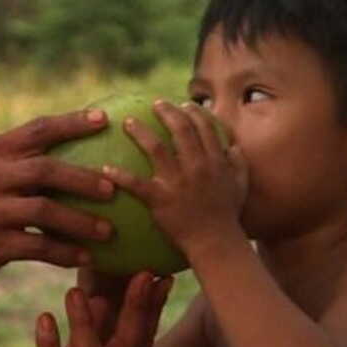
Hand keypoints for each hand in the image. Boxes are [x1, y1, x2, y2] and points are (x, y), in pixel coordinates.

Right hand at [0, 110, 115, 283]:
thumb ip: (7, 161)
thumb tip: (55, 153)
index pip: (38, 130)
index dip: (74, 123)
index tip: (105, 119)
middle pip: (49, 170)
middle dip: (87, 178)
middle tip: (115, 186)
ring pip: (47, 212)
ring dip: (83, 222)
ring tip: (109, 231)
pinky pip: (38, 249)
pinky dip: (65, 253)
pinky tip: (83, 258)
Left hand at [0, 274, 170, 346]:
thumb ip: (93, 337)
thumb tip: (103, 297)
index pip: (142, 343)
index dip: (152, 310)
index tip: (160, 275)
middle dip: (136, 311)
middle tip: (139, 275)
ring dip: (86, 325)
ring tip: (75, 292)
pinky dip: (50, 345)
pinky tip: (44, 318)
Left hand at [103, 101, 246, 253]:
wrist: (216, 243)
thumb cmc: (227, 216)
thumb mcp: (240, 186)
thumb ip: (238, 163)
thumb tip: (234, 146)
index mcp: (216, 161)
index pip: (205, 127)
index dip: (194, 112)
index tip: (184, 104)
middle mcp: (197, 166)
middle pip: (180, 129)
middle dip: (167, 112)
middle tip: (155, 104)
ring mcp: (178, 182)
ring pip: (156, 149)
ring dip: (140, 132)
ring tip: (127, 122)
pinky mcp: (160, 200)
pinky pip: (136, 184)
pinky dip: (120, 175)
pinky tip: (106, 168)